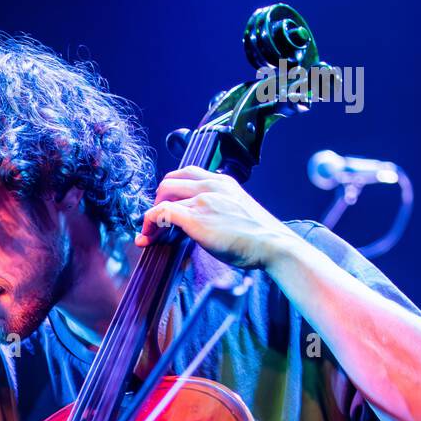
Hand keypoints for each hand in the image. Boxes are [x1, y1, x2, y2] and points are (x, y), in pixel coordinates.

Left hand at [135, 166, 294, 270]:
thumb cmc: (259, 237)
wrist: (272, 245)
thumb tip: (208, 225)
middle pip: (170, 180)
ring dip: (150, 216)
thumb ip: (221, 211)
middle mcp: (211, 185)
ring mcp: (202, 199)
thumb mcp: (239, 214)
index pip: (188, 174)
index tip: (168, 207)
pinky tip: (147, 238)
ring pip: (162, 196)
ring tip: (149, 235)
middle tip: (157, 221)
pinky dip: (149, 224)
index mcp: (223, 182)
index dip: (172, 190)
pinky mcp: (195, 217)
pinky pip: (161, 212)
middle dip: (158, 199)